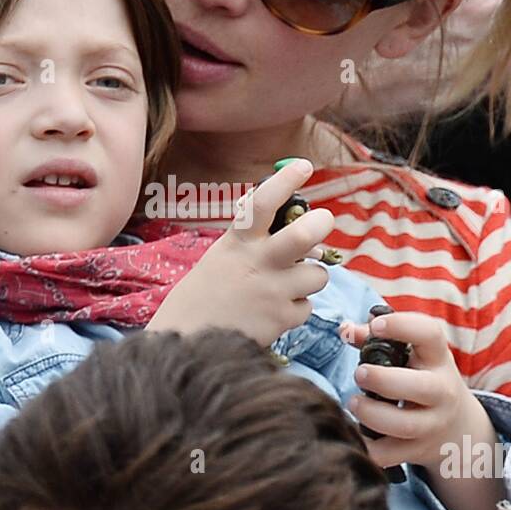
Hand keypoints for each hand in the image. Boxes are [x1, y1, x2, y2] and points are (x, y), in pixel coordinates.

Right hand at [147, 159, 332, 345]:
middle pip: (303, 234)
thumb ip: (256, 241)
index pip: (263, 203)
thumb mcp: (222, 256)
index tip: (303, 166)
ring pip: (317, 275)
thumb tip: (302, 226)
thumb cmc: (205, 295)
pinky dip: (296, 308)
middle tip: (323, 221)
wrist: (187, 342)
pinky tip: (273, 312)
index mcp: (237, 242)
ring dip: (308, 278)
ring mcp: (271, 292)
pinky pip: (307, 307)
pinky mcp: (281, 320)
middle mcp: (256, 263)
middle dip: (320, 225)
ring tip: (287, 284)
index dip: (286, 180)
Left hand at [343, 311, 491, 474]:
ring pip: (405, 425)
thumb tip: (345, 329)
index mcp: (438, 359)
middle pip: (421, 387)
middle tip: (359, 374)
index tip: (376, 326)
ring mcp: (432, 424)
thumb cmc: (423, 380)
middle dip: (383, 380)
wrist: (458, 430)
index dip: (403, 326)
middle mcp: (441, 392)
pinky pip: (389, 455)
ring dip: (372, 414)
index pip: (430, 334)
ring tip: (353, 403)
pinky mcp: (417, 450)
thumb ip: (377, 339)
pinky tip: (353, 433)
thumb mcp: (413, 356)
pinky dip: (367, 448)